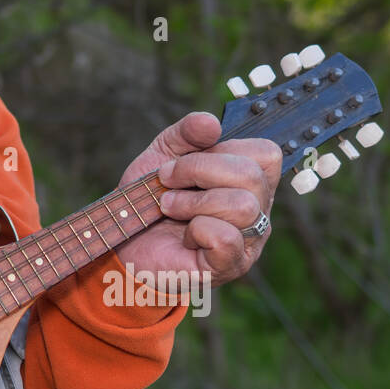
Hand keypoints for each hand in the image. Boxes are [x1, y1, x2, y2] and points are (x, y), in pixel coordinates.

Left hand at [115, 111, 280, 285]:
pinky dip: (197, 230)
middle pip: (251, 176)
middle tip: (167, 182)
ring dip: (193, 202)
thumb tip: (211, 122)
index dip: (223, 148)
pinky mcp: (229, 266)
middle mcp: (258, 210)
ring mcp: (248, 241)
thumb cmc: (150, 197)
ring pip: (243, 207)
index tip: (183, 160)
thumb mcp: (163, 154)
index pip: (266, 153)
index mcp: (250, 180)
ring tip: (169, 208)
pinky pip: (227, 239)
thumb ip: (187, 133)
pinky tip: (185, 235)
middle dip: (198, 170)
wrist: (123, 237)